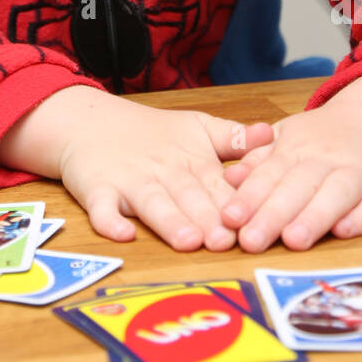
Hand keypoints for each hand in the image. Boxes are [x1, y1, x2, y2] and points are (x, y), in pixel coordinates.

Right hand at [58, 97, 275, 251]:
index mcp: (192, 162)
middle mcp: (163, 172)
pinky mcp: (97, 189)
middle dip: (207, 217)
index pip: (218, 186)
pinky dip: (109, 221)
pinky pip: (101, 208)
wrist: (90, 121)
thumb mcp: (196, 127)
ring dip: (169, 221)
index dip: (235, 204)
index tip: (253, 221)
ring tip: (187, 239)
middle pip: (187, 196)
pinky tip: (122, 233)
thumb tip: (271, 134)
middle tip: (225, 240)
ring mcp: (129, 181)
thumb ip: (233, 139)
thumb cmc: (151, 132)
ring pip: (151, 202)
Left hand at [219, 89, 361, 251]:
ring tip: (292, 241)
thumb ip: (259, 158)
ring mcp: (361, 171)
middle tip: (251, 241)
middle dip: (273, 214)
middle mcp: (327, 158)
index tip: (228, 219)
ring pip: (336, 194)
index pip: (270, 174)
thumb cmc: (326, 135)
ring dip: (314, 217)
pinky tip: (344, 231)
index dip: (249, 196)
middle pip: (298, 187)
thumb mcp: (289, 136)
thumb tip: (229, 178)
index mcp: (297, 147)